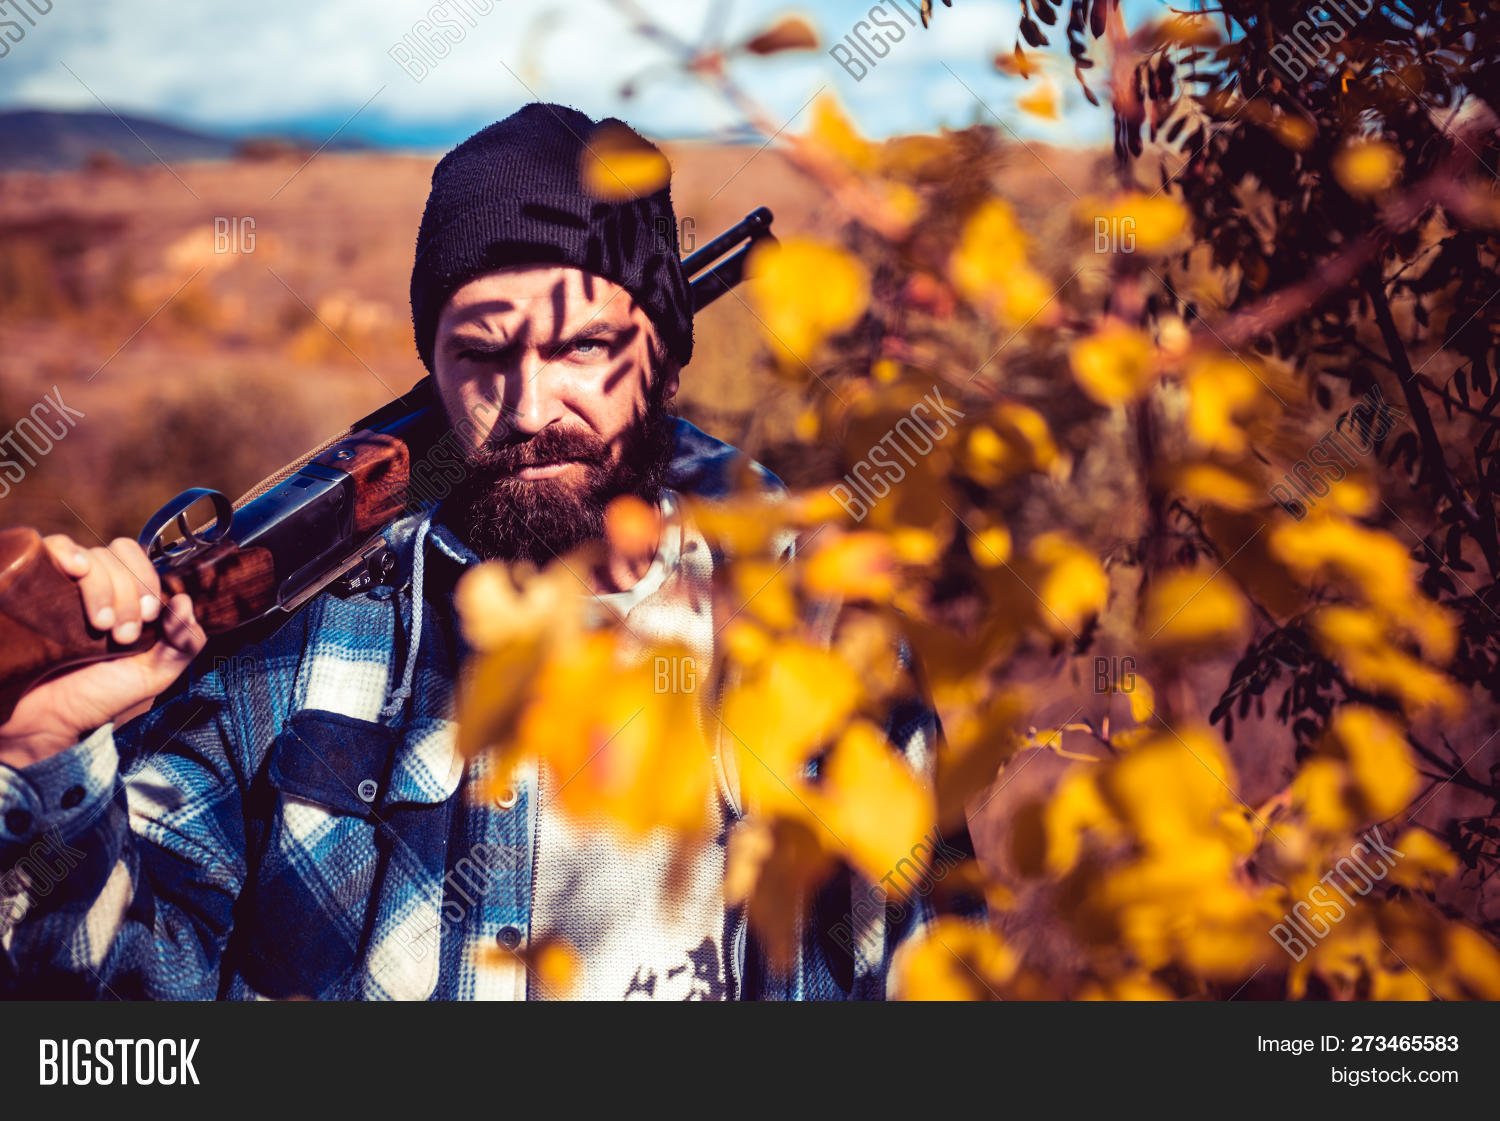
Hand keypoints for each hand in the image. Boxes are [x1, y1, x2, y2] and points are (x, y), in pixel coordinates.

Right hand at [0, 535, 205, 768]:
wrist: (46, 720)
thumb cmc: (99, 695)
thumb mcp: (155, 674)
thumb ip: (183, 643)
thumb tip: (185, 602)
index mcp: (128, 598)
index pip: (145, 562)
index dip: (150, 581)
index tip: (150, 617)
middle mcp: (97, 585)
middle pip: (120, 556)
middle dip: (128, 593)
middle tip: (123, 635)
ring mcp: (64, 584)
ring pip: (91, 556)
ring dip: (102, 587)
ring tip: (99, 626)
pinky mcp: (34, 584)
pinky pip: (49, 547)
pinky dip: (65, 551)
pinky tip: (73, 569)